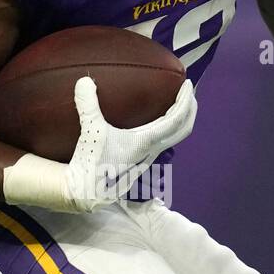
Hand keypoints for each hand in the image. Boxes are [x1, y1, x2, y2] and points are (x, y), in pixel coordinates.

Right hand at [66, 75, 196, 211]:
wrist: (86, 192)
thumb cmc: (92, 164)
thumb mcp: (91, 131)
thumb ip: (88, 105)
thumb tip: (84, 81)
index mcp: (146, 141)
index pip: (177, 119)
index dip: (185, 100)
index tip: (187, 83)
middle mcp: (152, 150)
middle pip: (183, 129)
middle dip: (190, 109)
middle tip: (189, 91)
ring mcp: (147, 157)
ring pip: (173, 137)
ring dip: (179, 120)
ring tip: (176, 104)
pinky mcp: (139, 161)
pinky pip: (162, 141)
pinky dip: (167, 127)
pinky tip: (154, 122)